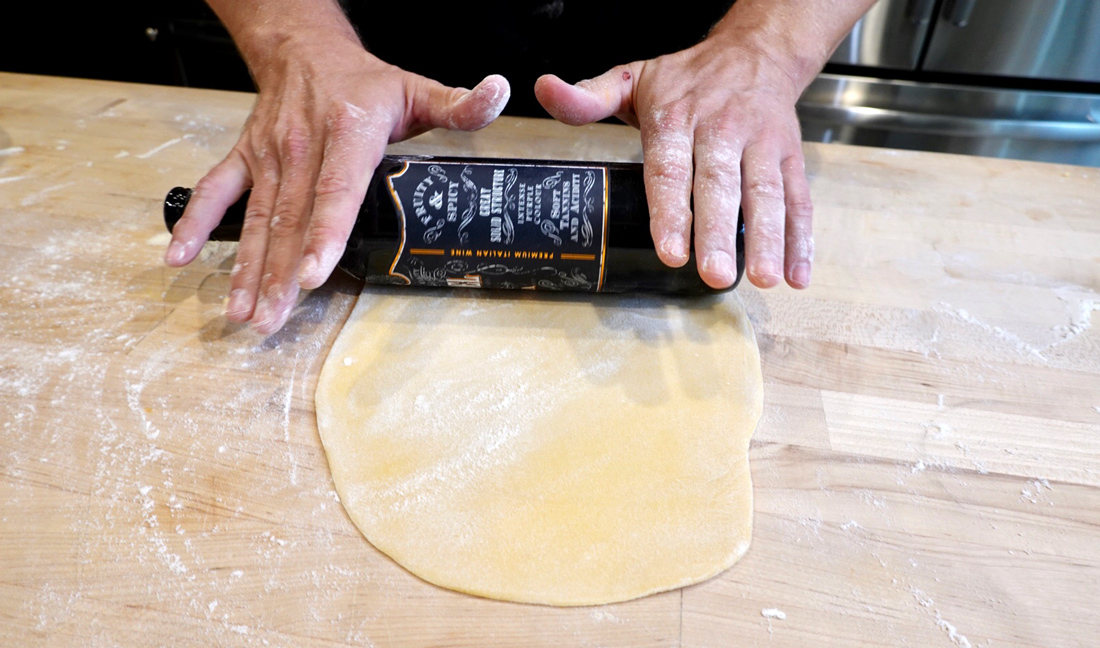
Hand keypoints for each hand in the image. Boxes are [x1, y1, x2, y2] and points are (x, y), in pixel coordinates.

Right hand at [165, 34, 509, 333]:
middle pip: (290, 219)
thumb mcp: (414, 89)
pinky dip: (196, 224)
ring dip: (246, 268)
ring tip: (243, 313)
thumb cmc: (362, 81)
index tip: (313, 276)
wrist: (302, 49)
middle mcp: (302, 147)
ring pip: (256, 218)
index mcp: (348, 134)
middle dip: (279, 274)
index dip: (323, 236)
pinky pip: (215, 191)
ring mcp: (268, 154)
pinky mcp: (243, 156)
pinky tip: (180, 259)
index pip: (335, 192)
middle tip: (272, 321)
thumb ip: (457, 104)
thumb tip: (497, 94)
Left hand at [535, 33, 813, 290]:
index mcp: (677, 117)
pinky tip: (796, 274)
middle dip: (718, 233)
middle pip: (720, 186)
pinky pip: (799, 197)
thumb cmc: (687, 78)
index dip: (670, 211)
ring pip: (766, 194)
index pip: (671, 169)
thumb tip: (545, 89)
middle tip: (712, 274)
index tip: (670, 251)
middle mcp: (722, 130)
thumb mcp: (631, 79)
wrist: (756, 51)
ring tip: (760, 278)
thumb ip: (587, 97)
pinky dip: (801, 239)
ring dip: (767, 239)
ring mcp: (761, 144)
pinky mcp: (790, 157)